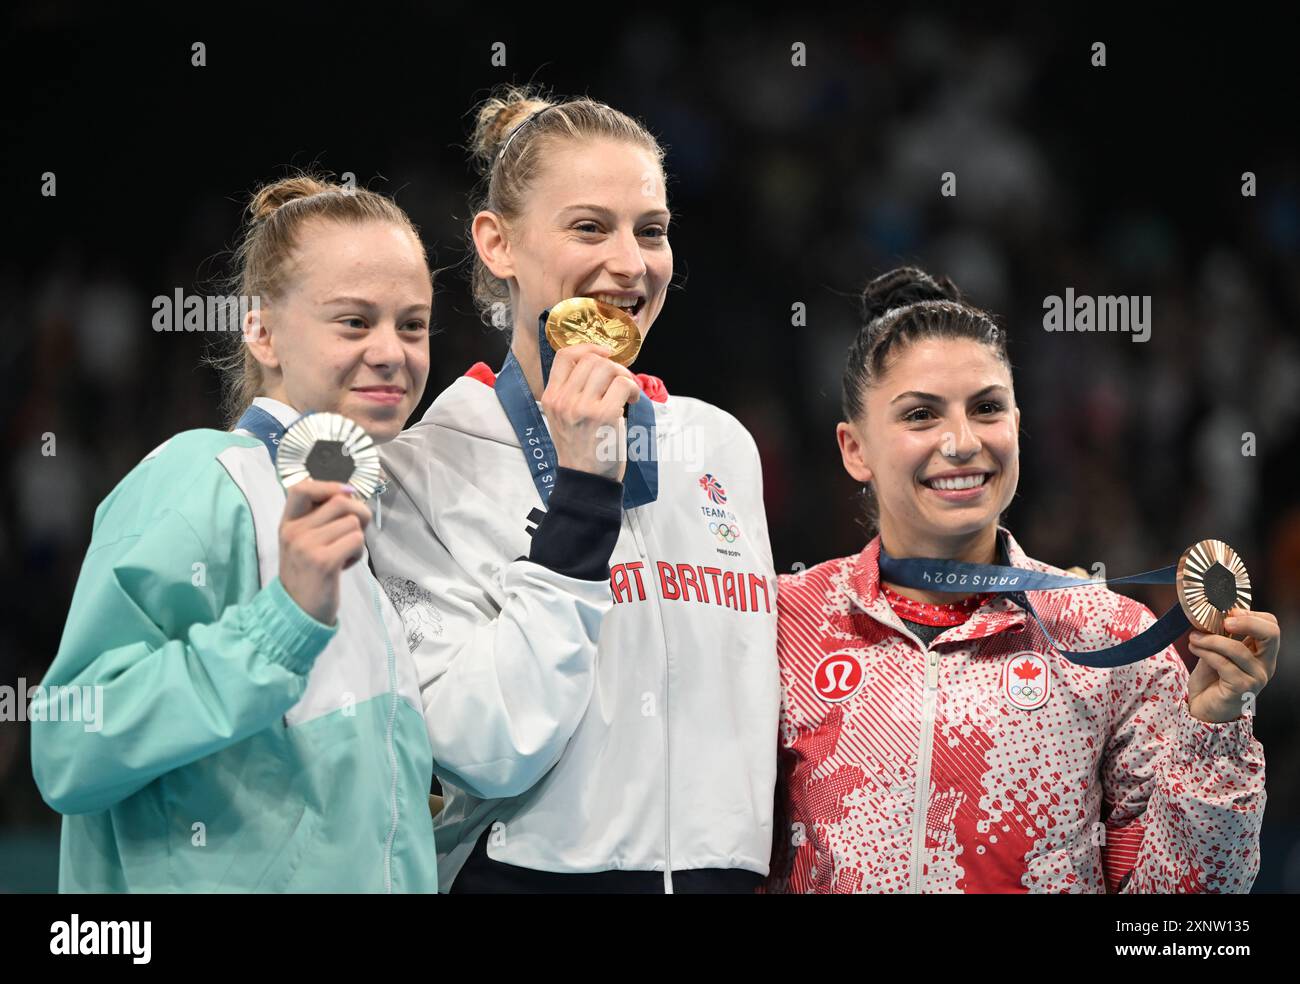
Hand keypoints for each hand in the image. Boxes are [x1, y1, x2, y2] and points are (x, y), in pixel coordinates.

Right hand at [278, 480, 371, 625]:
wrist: (297, 612)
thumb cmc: (307, 574)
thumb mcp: (302, 542)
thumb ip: (318, 519)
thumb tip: (349, 494)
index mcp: (288, 523)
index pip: (301, 488)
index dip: (328, 485)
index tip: (347, 492)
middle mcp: (294, 531)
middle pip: (340, 502)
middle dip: (358, 514)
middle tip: (353, 534)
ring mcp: (307, 546)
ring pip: (353, 523)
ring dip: (357, 539)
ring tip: (343, 555)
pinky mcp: (324, 562)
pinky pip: (356, 541)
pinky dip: (358, 553)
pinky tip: (345, 565)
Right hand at [542, 343, 641, 481]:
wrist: (585, 480)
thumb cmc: (580, 449)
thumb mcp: (563, 417)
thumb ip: (572, 392)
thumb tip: (601, 366)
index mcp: (551, 397)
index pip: (564, 355)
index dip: (587, 348)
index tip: (603, 354)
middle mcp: (563, 400)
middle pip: (591, 359)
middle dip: (612, 366)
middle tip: (620, 381)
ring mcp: (582, 407)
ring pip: (608, 368)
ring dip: (624, 376)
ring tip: (627, 392)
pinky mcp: (604, 416)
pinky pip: (623, 384)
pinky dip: (633, 389)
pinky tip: (633, 401)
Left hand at [1186, 608, 1279, 723]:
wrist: (1204, 710)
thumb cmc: (1212, 681)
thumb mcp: (1217, 654)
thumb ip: (1220, 638)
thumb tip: (1210, 619)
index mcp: (1262, 654)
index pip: (1272, 627)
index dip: (1253, 615)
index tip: (1228, 613)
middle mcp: (1265, 665)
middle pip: (1271, 634)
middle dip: (1247, 621)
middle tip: (1223, 620)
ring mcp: (1256, 678)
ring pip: (1237, 649)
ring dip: (1210, 639)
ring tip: (1194, 637)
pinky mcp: (1242, 688)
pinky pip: (1223, 663)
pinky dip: (1205, 652)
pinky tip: (1194, 648)